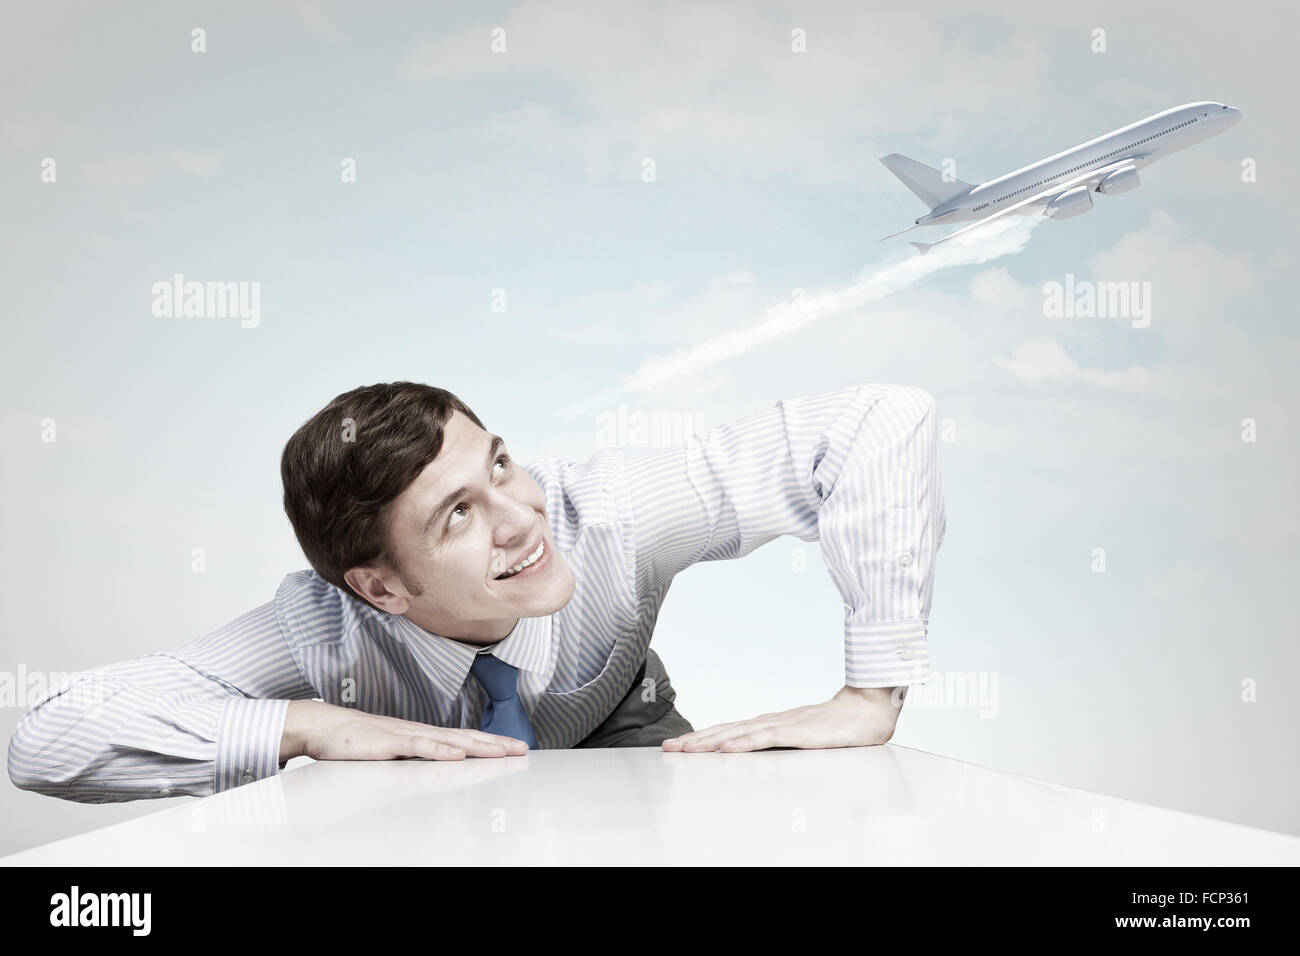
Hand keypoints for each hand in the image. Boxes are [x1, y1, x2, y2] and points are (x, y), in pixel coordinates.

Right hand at [281, 700, 528, 762]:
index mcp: (422, 735)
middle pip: (465, 737)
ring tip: (502, 751)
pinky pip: (419, 746)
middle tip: (522, 749)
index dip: (490, 742)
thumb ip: (413, 757)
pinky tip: (458, 753)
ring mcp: (406, 736)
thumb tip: (435, 765)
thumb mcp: (391, 752)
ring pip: (450, 740)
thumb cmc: (355, 740)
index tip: (514, 748)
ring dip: (478, 745)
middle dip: (495, 743)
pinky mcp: (389, 743)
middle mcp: (420, 732)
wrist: (324, 726)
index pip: (464, 738)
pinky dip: (440, 749)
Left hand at [661, 685, 903, 752]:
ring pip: (739, 733)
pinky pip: (767, 738)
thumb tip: (755, 757)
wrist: (868, 709)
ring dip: (710, 741)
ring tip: (687, 749)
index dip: (701, 738)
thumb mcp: (802, 741)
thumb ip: (781, 746)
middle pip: (725, 730)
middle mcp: (771, 722)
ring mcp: (784, 725)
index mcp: (770, 725)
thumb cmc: (837, 727)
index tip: (677, 745)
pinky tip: (727, 747)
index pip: (728, 731)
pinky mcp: (799, 732)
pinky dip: (744, 742)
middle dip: (695, 740)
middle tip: (668, 748)